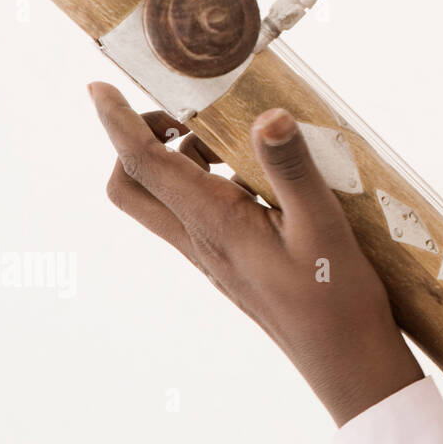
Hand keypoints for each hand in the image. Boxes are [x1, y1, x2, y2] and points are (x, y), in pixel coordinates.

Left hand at [87, 80, 423, 426]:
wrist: (343, 356)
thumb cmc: (335, 297)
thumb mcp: (321, 224)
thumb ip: (292, 168)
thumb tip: (267, 116)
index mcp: (214, 224)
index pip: (145, 165)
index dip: (117, 122)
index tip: (99, 87)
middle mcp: (200, 240)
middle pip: (131, 187)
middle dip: (136, 141)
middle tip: (181, 115)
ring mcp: (212, 255)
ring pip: (161, 201)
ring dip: (174, 159)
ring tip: (228, 138)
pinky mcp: (230, 263)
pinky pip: (194, 215)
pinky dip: (204, 181)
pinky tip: (255, 177)